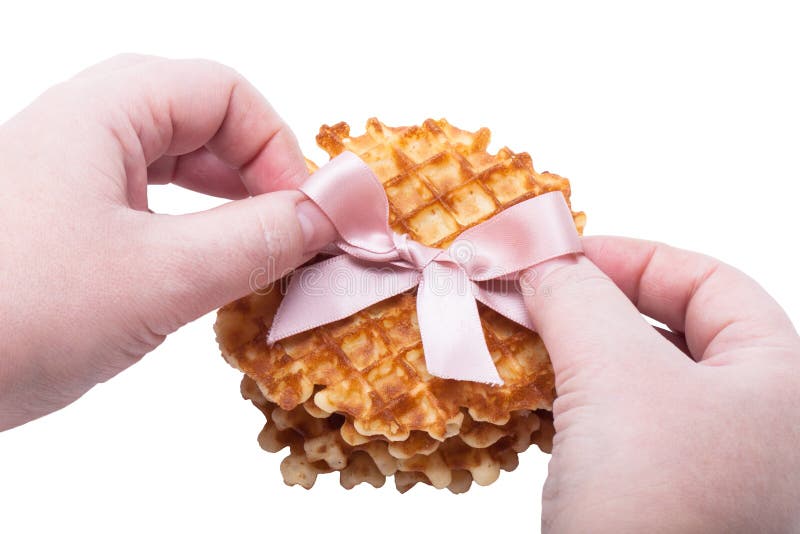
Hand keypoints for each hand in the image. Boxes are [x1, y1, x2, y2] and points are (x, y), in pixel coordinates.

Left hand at [0, 55, 318, 429]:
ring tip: (263, 250)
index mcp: (100, 113)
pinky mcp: (65, 224)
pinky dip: (196, 228)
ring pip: (177, 163)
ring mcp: (70, 177)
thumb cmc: (14, 316)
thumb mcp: (162, 278)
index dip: (281, 147)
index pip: (225, 93)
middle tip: (294, 230)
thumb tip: (335, 212)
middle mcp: (82, 131)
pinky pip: (151, 203)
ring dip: (231, 200)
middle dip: (260, 173)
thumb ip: (259, 239)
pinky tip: (212, 267)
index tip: (310, 214)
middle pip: (203, 120)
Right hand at [523, 237, 799, 531]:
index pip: (709, 281)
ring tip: (515, 340)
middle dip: (590, 305)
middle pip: (668, 328)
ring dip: (570, 355)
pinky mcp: (659, 504)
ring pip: (633, 382)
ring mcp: (707, 469)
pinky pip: (612, 431)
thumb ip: (578, 297)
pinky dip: (567, 406)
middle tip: (528, 292)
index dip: (632, 256)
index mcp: (781, 382)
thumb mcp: (618, 376)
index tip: (560, 253)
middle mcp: (755, 425)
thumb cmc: (661, 507)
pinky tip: (525, 402)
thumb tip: (541, 256)